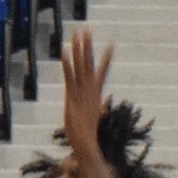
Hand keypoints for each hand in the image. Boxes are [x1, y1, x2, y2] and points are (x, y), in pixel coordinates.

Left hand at [60, 29, 114, 164]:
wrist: (86, 148)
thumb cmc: (88, 136)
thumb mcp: (94, 118)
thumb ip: (100, 107)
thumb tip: (104, 103)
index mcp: (94, 94)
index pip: (102, 72)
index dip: (106, 59)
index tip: (112, 45)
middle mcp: (89, 91)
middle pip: (89, 64)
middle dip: (88, 46)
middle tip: (87, 29)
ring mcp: (81, 93)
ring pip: (81, 66)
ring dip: (80, 49)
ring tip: (78, 33)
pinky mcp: (72, 98)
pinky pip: (69, 77)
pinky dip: (67, 63)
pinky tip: (64, 51)